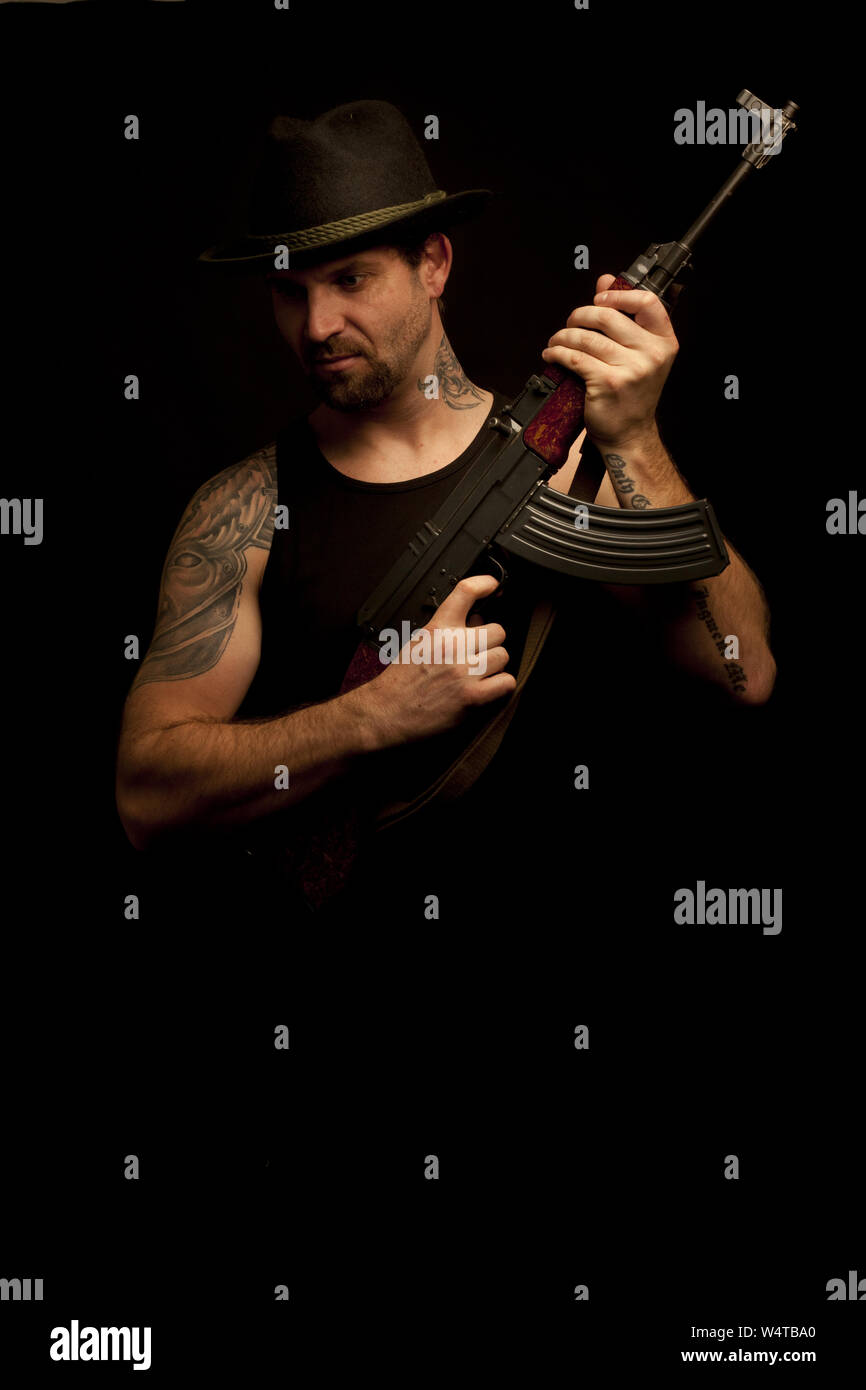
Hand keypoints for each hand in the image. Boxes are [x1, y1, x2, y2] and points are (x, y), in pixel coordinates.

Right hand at [356, 574, 516, 747]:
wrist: (387, 710)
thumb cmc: (401, 680)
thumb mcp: (419, 642)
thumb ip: (447, 630)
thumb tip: (478, 620)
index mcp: (437, 629)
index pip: (466, 592)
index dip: (484, 583)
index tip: (492, 585)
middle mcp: (452, 645)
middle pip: (497, 631)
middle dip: (491, 642)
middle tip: (479, 653)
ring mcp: (464, 671)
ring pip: (503, 656)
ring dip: (495, 665)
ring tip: (480, 673)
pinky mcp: (472, 696)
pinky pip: (506, 682)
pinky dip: (501, 686)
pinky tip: (488, 688)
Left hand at [541, 273, 677, 448]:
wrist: (630, 434)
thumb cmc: (632, 395)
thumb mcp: (638, 355)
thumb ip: (624, 317)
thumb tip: (605, 280)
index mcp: (663, 342)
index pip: (647, 302)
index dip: (619, 294)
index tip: (600, 297)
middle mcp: (651, 354)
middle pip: (608, 315)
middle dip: (580, 314)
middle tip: (571, 322)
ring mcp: (631, 369)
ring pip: (587, 337)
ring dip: (563, 335)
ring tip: (557, 340)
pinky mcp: (608, 382)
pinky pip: (575, 357)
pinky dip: (557, 352)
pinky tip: (552, 354)